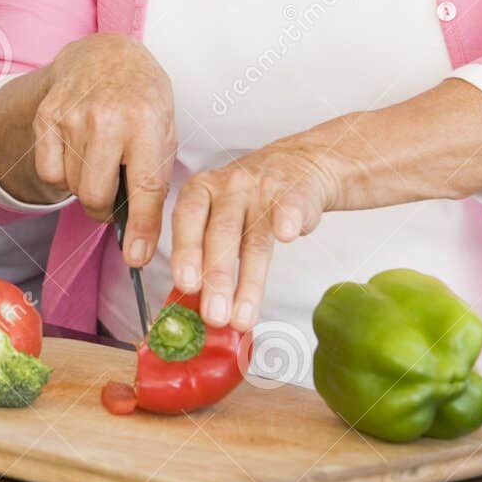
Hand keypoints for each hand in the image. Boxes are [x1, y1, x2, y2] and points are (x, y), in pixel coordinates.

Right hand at [34, 35, 175, 262]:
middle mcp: (107, 117)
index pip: (144, 188)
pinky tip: (78, 153)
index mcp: (146, 121)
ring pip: (73, 186)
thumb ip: (155, 178)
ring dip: (86, 186)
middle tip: (112, 197)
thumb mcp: (164, 129)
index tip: (137, 258)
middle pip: (96, 195)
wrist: (106, 55)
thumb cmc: (142, 99)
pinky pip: (50, 172)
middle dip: (104, 209)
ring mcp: (72, 116)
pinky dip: (63, 174)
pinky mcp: (46, 117)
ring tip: (100, 160)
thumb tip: (140, 238)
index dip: (141, 229)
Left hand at [170, 142, 337, 329]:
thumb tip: (192, 312)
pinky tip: (287, 235)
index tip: (185, 285)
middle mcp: (227, 186)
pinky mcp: (294, 192)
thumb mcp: (218, 219)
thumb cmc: (248, 204)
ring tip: (242, 316)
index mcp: (200, 191)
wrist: (296, 166)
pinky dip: (288, 219)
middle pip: (220, 233)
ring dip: (248, 281)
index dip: (185, 253)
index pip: (186, 220)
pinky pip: (289, 206)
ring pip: (254, 237)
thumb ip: (205, 257)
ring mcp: (261, 188)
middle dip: (216, 278)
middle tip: (214, 314)